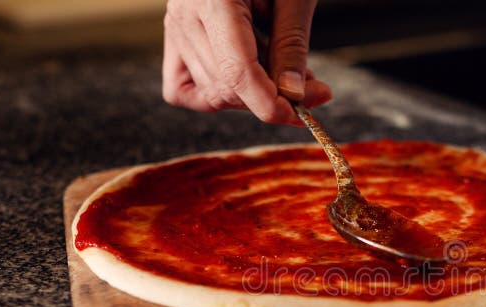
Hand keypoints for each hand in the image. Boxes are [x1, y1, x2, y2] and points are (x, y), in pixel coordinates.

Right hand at [162, 0, 331, 124]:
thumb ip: (292, 45)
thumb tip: (293, 95)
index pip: (237, 71)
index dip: (270, 103)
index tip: (303, 115)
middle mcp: (184, 13)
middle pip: (227, 88)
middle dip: (272, 98)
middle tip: (312, 88)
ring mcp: (173, 27)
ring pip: (212, 93)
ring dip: (253, 95)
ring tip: (283, 68)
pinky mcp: (174, 38)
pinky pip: (182, 89)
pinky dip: (213, 95)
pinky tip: (245, 81)